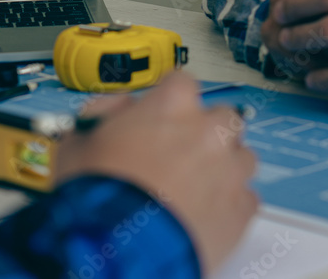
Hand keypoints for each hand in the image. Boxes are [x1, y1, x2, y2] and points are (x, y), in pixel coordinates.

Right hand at [55, 73, 257, 273]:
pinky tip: (203, 213)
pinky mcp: (242, 210)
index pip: (183, 81)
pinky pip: (246, 198)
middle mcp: (209, 130)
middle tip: (179, 153)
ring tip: (193, 187)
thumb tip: (121, 109)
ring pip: (242, 156)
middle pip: (223, 116)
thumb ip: (106, 112)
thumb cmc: (97, 192)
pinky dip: (229, 203)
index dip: (170, 99)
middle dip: (205, 131)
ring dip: (223, 166)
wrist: (116, 245)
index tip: (163, 114)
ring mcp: (230, 170)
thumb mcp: (80, 138)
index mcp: (171, 105)